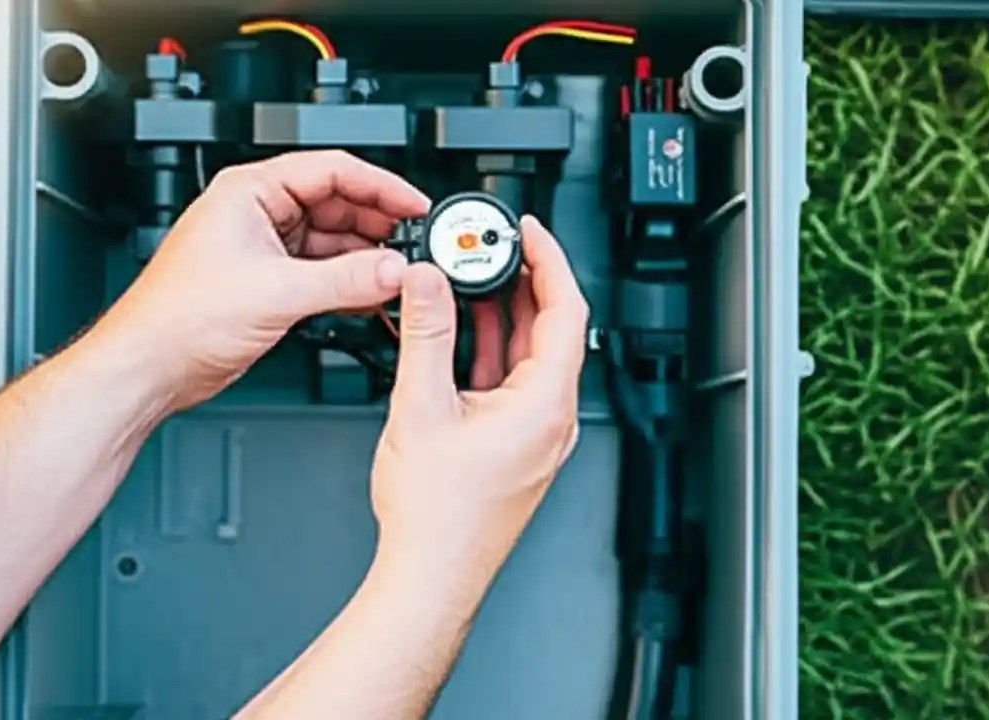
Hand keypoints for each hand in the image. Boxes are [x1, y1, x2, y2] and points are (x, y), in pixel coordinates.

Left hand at [92, 150, 429, 410]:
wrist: (150, 365)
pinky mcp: (267, 280)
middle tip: (414, 245)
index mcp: (250, 191)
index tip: (414, 206)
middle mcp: (256, 212)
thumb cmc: (179, 317)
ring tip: (398, 275)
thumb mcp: (277, 292)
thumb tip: (393, 269)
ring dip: (366, 258)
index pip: (332, 170)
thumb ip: (345, 279)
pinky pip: (320, 271)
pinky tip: (371, 295)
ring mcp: (262, 247)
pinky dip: (348, 281)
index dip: (380, 186)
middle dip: (378, 225)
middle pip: (336, 203)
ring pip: (331, 240)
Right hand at [370, 216, 588, 577]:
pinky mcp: (518, 446)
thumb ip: (426, 333)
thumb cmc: (438, 515)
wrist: (431, 572)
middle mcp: (552, 419)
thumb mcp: (421, 406)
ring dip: (503, 315)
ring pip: (529, 356)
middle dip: (522, 281)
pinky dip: (491, 350)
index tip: (529, 231)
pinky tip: (461, 332)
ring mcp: (537, 435)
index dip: (549, 260)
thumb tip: (425, 281)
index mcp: (545, 404)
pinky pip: (513, 382)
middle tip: (493, 247)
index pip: (567, 310)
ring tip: (469, 280)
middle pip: (552, 329)